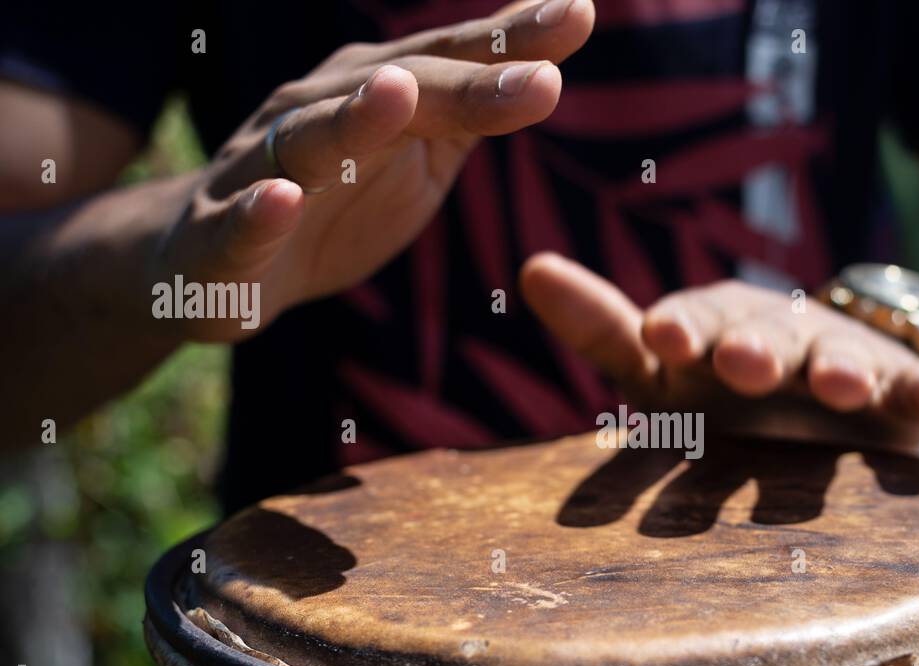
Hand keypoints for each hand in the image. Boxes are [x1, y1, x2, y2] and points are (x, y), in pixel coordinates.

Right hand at [151, 0, 593, 342]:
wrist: (211, 262)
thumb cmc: (333, 197)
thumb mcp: (417, 150)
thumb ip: (473, 106)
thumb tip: (544, 56)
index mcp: (373, 96)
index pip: (453, 63)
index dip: (514, 42)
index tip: (581, 15)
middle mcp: (318, 114)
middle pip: (398, 94)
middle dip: (466, 83)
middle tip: (540, 77)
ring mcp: (263, 170)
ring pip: (309, 140)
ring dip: (353, 119)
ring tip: (398, 96)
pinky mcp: (222, 238)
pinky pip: (240, 222)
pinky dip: (259, 212)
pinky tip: (283, 201)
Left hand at [519, 253, 918, 450]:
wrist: (837, 386)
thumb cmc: (723, 384)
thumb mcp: (662, 366)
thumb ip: (603, 329)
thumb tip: (528, 267)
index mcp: (713, 334)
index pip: (691, 322)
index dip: (678, 325)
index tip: (660, 334)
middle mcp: (775, 341)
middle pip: (765, 338)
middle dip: (753, 348)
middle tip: (739, 362)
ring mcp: (839, 364)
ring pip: (839, 362)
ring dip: (838, 368)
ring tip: (838, 384)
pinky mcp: (896, 394)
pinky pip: (918, 390)